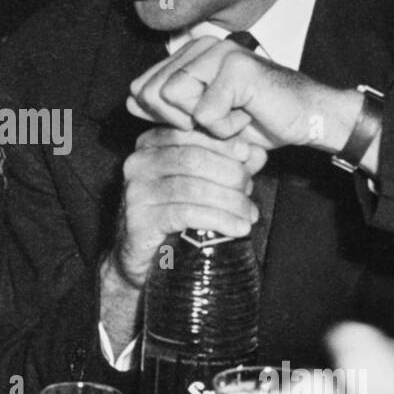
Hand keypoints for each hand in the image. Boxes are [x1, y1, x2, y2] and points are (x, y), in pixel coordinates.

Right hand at [106, 126, 265, 291]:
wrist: (145, 261)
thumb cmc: (175, 217)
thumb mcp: (204, 183)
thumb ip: (228, 164)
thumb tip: (257, 153)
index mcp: (151, 144)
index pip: (191, 133)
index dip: (223, 144)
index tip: (248, 157)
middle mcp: (138, 163)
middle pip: (193, 158)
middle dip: (229, 174)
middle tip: (249, 192)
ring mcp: (135, 192)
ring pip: (192, 187)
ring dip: (229, 201)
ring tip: (248, 215)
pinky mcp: (139, 220)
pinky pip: (186, 214)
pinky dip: (219, 220)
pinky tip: (238, 228)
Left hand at [127, 36, 360, 152]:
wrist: (306, 118)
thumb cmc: (257, 118)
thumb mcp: (203, 119)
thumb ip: (167, 108)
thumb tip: (130, 101)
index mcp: (189, 54)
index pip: (142, 89)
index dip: (166, 117)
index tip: (202, 118)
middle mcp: (200, 46)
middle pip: (152, 94)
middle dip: (183, 121)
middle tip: (219, 117)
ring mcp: (218, 52)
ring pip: (174, 100)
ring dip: (205, 123)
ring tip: (234, 113)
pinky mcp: (235, 67)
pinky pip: (205, 112)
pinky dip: (226, 128)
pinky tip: (248, 114)